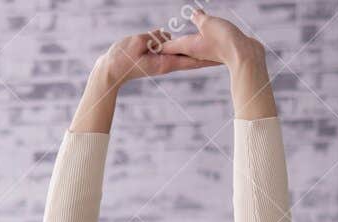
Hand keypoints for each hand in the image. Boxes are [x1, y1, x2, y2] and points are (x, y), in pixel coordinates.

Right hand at [92, 30, 217, 87]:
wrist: (112, 70)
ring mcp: (163, 62)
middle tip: (226, 57)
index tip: (220, 59)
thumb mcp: (137, 43)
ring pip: (186, 57)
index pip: (189, 60)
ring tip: (216, 52)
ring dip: (201, 55)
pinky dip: (187, 50)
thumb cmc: (121, 58)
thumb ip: (153, 37)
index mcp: (164, 63)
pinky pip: (176, 53)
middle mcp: (167, 64)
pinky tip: (195, 46)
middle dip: (209, 59)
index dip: (205, 59)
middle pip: (192, 61)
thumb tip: (166, 34)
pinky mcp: (158, 58)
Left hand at [155, 10, 264, 68]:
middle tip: (153, 48)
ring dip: (180, 47)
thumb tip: (193, 14)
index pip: (166, 47)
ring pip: (188, 50)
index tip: (146, 46)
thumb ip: (199, 18)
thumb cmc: (225, 40)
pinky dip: (196, 45)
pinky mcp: (215, 52)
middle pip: (175, 50)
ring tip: (171, 47)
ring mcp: (204, 53)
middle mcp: (194, 52)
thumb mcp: (208, 23)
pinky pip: (200, 48)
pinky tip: (197, 44)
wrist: (244, 55)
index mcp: (187, 46)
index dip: (156, 45)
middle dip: (165, 48)